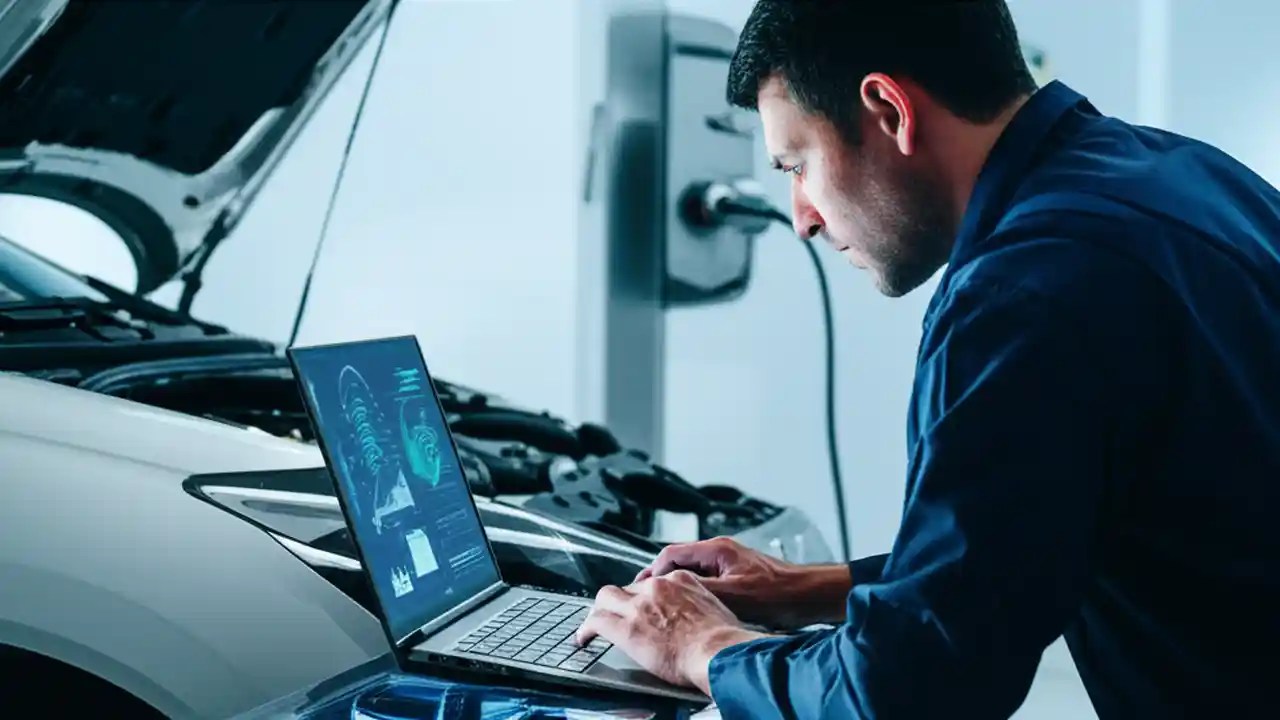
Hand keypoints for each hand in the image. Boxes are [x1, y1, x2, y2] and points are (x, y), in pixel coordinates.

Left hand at [575, 570, 768, 693]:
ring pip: (606, 597)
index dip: (643, 596)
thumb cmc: (724, 640)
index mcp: (680, 581)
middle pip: (627, 587)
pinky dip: (586, 630)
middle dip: (621, 601)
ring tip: (595, 623)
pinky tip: (584, 639)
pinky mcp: (625, 627)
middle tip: (617, 615)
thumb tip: (700, 620)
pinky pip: (596, 621)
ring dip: (600, 610)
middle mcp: (656, 587)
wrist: (717, 652)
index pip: (652, 582)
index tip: (642, 606)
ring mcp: (638, 605)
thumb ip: (701, 607)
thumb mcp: (717, 609)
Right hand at [635, 537, 850, 628]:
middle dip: (660, 578)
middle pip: (679, 561)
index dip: (651, 571)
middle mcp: (721, 552)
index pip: (671, 554)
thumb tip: (672, 590)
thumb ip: (701, 590)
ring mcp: (729, 564)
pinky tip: (690, 608)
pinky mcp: (737, 577)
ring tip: (662, 603)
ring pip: (691, 572)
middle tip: (644, 595)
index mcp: (717, 550)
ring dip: (676, 586)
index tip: (639, 586)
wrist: (808, 597)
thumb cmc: (779, 594)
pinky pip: (705, 582)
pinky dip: (692, 592)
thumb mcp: (734, 595)